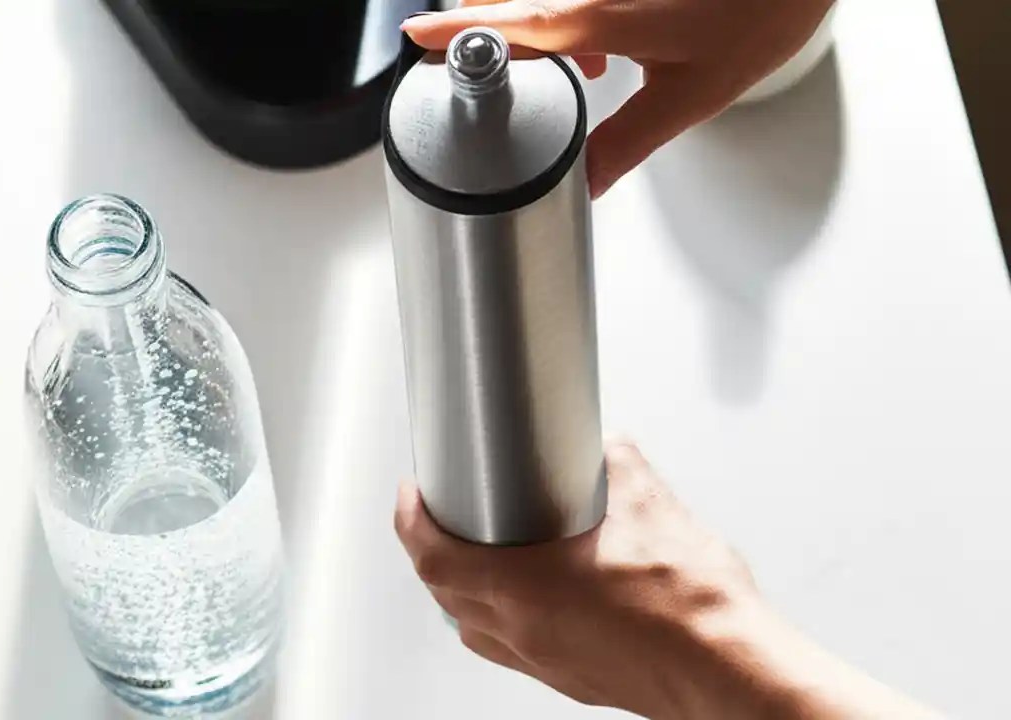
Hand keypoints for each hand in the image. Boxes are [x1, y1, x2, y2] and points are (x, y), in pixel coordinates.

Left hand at [395, 440, 938, 718]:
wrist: (730, 667)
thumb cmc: (692, 607)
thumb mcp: (649, 503)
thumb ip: (617, 465)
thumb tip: (607, 451)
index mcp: (523, 590)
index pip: (433, 556)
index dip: (411, 521)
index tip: (412, 496)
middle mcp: (524, 633)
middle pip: (444, 594)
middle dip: (431, 551)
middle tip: (440, 518)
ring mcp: (546, 663)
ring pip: (475, 630)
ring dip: (463, 591)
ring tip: (477, 557)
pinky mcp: (573, 680)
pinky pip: (515, 649)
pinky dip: (505, 620)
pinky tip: (535, 600)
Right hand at [402, 0, 835, 196]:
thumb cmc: (762, 8)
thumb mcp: (692, 95)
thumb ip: (626, 142)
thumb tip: (585, 180)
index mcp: (594, 14)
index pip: (502, 25)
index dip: (452, 34)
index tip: (415, 40)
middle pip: (509, 3)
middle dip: (498, 36)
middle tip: (519, 75)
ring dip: (538, 24)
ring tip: (585, 65)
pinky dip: (568, 17)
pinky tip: (607, 40)